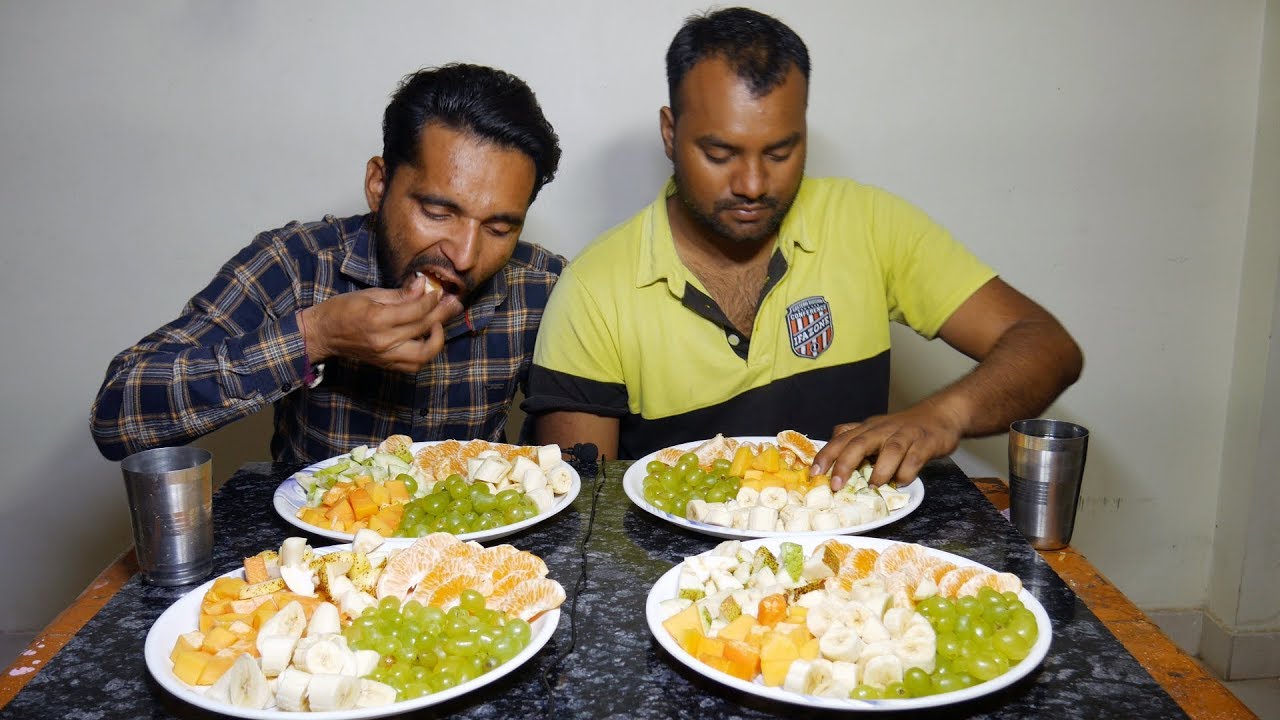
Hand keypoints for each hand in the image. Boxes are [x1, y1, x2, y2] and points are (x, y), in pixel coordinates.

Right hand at [300, 275, 460, 372]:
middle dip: (442, 314)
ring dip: (437, 339)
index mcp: (378, 320)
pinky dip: (425, 354)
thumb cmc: (342, 309)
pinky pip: (414, 365)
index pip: (416, 310)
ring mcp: (386, 357)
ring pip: (424, 354)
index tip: (438, 291)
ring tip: (439, 324)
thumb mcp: (369, 294)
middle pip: (424, 329)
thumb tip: (423, 285)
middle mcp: (384, 342)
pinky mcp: (387, 365)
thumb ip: (399, 294)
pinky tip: (427, 339)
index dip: (432, 299)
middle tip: (453, 303)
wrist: (323, 334)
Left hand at [812, 401, 964, 489]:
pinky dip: (906, 472)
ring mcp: (905, 434)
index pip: (841, 439)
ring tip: (872, 486)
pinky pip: (914, 458)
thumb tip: (831, 458)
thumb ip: (855, 441)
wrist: (941, 414)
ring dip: (879, 470)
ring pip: (889, 449)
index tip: (814, 472)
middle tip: (836, 485)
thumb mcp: (875, 430)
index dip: (826, 454)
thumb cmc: (904, 427)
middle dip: (845, 464)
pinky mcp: (925, 442)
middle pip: (860, 443)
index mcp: (868, 428)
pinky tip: (900, 482)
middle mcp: (883, 429)